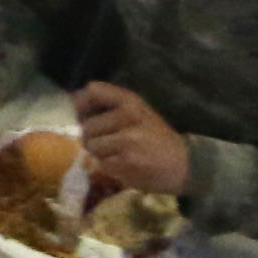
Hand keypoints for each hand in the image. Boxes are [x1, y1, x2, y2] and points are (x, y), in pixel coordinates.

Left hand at [69, 81, 190, 196]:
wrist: (185, 165)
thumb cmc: (156, 138)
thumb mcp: (138, 113)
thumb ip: (109, 105)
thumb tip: (71, 100)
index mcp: (131, 101)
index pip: (93, 90)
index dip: (81, 104)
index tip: (81, 115)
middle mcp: (128, 116)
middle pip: (87, 125)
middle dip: (91, 137)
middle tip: (107, 143)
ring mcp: (127, 140)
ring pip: (91, 146)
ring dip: (98, 153)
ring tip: (117, 155)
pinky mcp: (126, 162)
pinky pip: (101, 163)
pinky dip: (107, 167)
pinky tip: (123, 166)